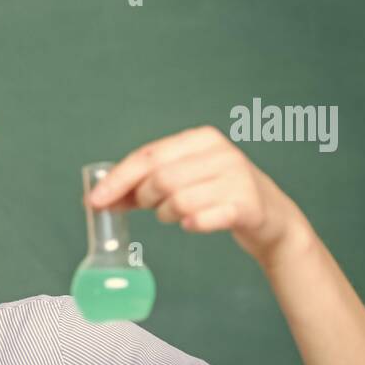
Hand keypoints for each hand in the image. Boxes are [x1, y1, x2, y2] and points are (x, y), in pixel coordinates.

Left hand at [85, 124, 314, 265]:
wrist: (271, 219)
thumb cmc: (218, 197)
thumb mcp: (184, 182)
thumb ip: (143, 186)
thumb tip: (97, 199)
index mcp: (201, 139)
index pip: (148, 156)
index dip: (117, 179)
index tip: (93, 200)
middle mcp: (221, 153)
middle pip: (160, 178)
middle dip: (143, 197)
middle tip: (146, 207)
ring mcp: (236, 179)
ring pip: (178, 200)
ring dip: (167, 213)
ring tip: (177, 214)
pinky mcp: (247, 207)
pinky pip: (204, 218)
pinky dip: (192, 224)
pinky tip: (192, 225)